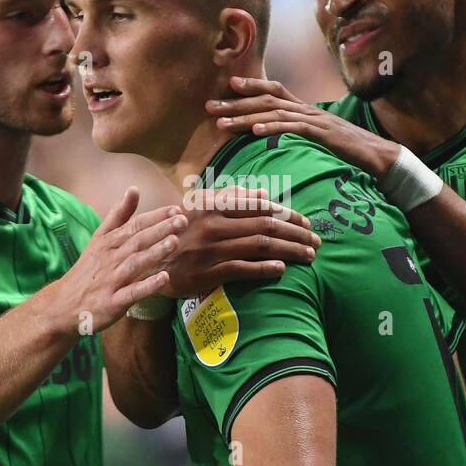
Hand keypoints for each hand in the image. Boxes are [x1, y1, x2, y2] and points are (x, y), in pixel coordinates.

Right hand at [50, 187, 185, 332]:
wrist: (63, 304)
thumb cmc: (87, 271)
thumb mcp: (98, 239)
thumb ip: (118, 215)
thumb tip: (134, 189)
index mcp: (108, 242)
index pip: (134, 225)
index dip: (155, 216)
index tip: (176, 209)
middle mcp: (110, 258)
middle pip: (137, 241)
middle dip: (160, 230)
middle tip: (182, 220)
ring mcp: (111, 281)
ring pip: (135, 263)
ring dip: (155, 252)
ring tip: (174, 242)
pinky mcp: (112, 302)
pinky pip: (131, 293)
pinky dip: (147, 285)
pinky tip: (164, 278)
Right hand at [163, 187, 319, 297]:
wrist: (149, 262)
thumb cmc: (181, 232)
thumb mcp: (200, 208)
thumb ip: (231, 198)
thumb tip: (263, 192)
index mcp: (212, 205)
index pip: (258, 206)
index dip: (286, 213)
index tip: (305, 221)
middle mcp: (213, 225)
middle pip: (265, 226)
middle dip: (296, 233)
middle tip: (316, 240)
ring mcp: (210, 249)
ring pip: (260, 247)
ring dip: (289, 250)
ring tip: (309, 255)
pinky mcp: (207, 273)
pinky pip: (243, 269)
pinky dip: (265, 268)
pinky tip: (283, 269)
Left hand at [206, 76, 399, 179]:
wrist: (378, 155)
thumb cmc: (348, 149)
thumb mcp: (318, 137)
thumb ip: (300, 130)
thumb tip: (279, 132)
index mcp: (304, 108)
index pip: (273, 89)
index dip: (250, 85)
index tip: (227, 86)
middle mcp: (307, 109)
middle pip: (266, 99)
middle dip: (235, 103)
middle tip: (209, 106)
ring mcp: (314, 120)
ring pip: (274, 113)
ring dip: (245, 117)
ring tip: (222, 124)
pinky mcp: (322, 134)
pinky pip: (293, 128)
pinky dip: (272, 128)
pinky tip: (255, 132)